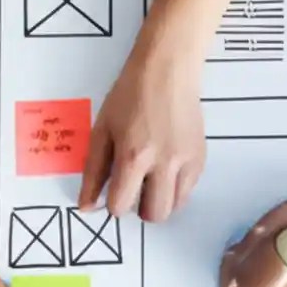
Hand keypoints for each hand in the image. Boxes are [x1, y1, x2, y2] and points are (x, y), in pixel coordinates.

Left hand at [79, 58, 205, 221]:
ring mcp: (186, 161)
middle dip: (139, 209)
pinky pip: (188, 191)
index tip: (113, 191)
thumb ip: (93, 171)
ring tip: (151, 179)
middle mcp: (163, 163)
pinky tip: (165, 168)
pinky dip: (174, 189)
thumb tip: (86, 206)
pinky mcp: (200, 157)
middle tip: (134, 188)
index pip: (121, 205)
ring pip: (174, 207)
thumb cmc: (129, 96)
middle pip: (154, 214)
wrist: (167, 71)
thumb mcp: (102, 131)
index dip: (113, 204)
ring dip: (159, 201)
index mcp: (133, 156)